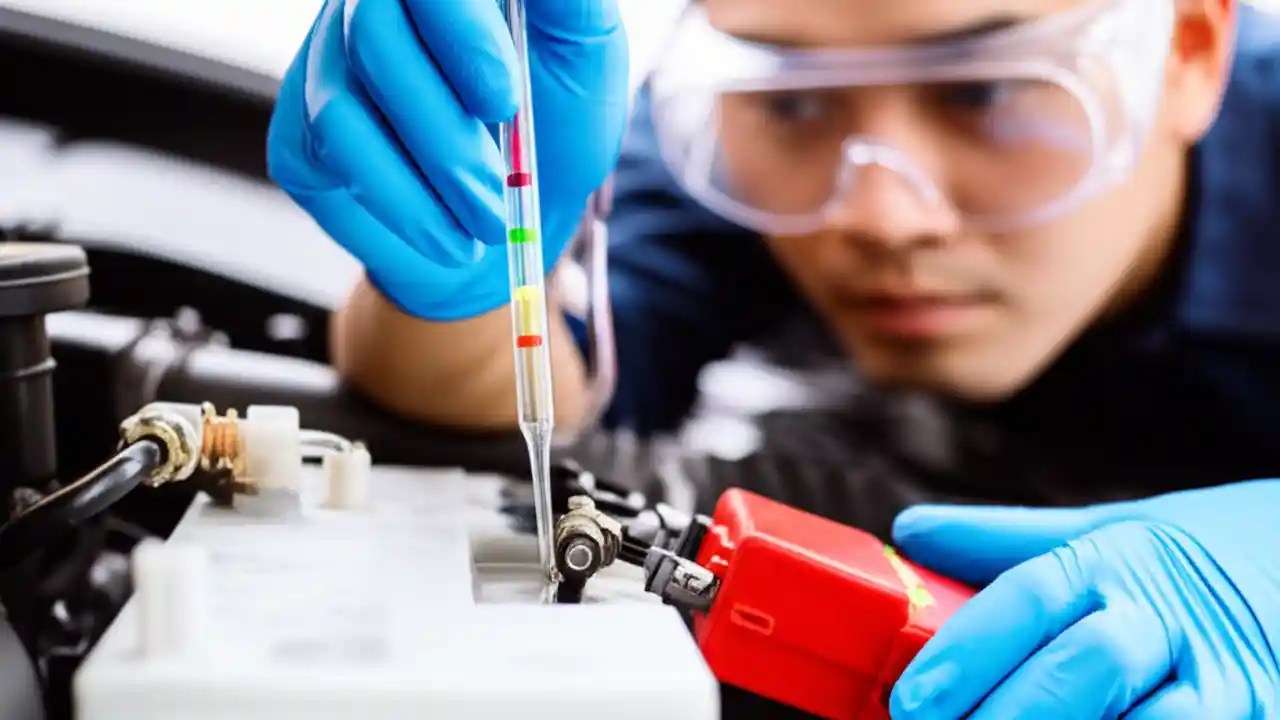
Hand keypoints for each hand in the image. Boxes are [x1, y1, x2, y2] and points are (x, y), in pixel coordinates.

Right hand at [267, 0, 628, 318]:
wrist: (520, 218)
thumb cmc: (557, 126)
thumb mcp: (586, 56)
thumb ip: (567, 2)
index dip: (460, 31)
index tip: (504, 100)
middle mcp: (369, 8)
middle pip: (373, 37)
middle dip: (444, 134)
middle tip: (497, 194)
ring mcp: (325, 68)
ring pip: (344, 110)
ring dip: (425, 185)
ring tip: (482, 226)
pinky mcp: (299, 134)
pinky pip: (326, 160)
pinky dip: (397, 207)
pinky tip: (444, 234)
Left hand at [887, 480, 1279, 718]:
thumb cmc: (1183, 559)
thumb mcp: (1103, 533)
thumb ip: (1004, 542)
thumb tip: (907, 532)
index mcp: (1114, 559)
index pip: (1030, 598)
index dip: (967, 653)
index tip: (910, 701)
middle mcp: (1166, 617)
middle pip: (1086, 666)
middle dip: (1010, 713)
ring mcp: (1224, 678)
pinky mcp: (1258, 717)